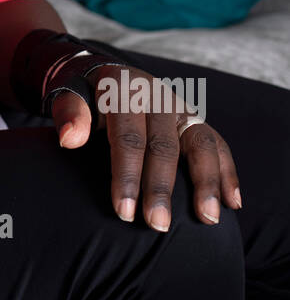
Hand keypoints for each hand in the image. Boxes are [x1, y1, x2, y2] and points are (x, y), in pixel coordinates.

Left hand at [50, 62, 242, 230]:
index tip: (123, 212)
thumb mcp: (66, 93)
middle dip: (161, 188)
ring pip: (200, 142)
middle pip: (164, 145)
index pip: (128, 135)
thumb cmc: (83, 94)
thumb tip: (69, 139)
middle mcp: (158, 95)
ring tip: (208, 219)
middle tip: (158, 225)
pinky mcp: (194, 119)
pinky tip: (233, 203)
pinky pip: (216, 144)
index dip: (126, 174)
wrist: (104, 74)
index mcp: (125, 88)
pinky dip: (227, 172)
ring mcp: (181, 107)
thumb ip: (68, 112)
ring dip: (207, 182)